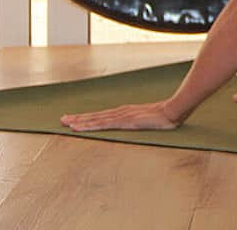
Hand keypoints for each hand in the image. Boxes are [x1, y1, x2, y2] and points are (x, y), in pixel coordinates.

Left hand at [60, 100, 180, 131]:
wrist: (174, 110)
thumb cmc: (166, 116)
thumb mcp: (153, 119)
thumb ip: (146, 121)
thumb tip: (145, 124)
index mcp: (126, 112)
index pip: (103, 116)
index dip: (89, 118)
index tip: (76, 119)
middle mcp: (121, 112)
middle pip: (96, 116)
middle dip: (78, 118)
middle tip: (62, 119)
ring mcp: (121, 116)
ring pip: (95, 120)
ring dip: (79, 122)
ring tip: (66, 123)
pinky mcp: (123, 122)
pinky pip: (101, 125)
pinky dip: (87, 126)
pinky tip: (78, 128)